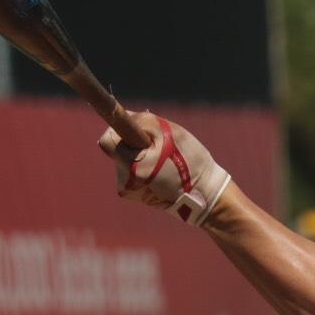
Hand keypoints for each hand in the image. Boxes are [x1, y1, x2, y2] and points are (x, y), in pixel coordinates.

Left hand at [98, 111, 232, 225]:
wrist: (207, 198)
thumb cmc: (192, 163)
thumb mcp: (171, 133)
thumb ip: (142, 120)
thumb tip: (121, 115)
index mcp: (133, 166)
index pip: (108, 140)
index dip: (118, 128)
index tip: (126, 125)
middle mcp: (125, 181)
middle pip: (117, 149)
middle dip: (134, 143)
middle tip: (158, 147)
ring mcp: (128, 191)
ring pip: (125, 160)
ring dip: (140, 155)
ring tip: (164, 163)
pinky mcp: (133, 195)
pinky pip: (131, 172)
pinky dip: (143, 167)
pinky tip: (161, 173)